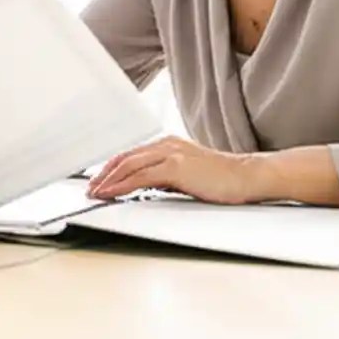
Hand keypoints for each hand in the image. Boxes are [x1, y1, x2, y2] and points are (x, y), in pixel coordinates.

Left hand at [88, 136, 259, 203]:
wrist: (248, 176)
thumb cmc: (223, 179)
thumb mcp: (187, 175)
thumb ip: (165, 177)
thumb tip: (144, 186)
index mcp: (168, 145)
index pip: (131, 155)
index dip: (112, 168)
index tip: (99, 181)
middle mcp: (166, 144)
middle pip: (124, 157)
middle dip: (103, 174)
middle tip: (90, 189)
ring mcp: (170, 153)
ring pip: (128, 165)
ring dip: (107, 180)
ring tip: (95, 193)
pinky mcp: (176, 167)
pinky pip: (140, 177)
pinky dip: (122, 185)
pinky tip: (112, 194)